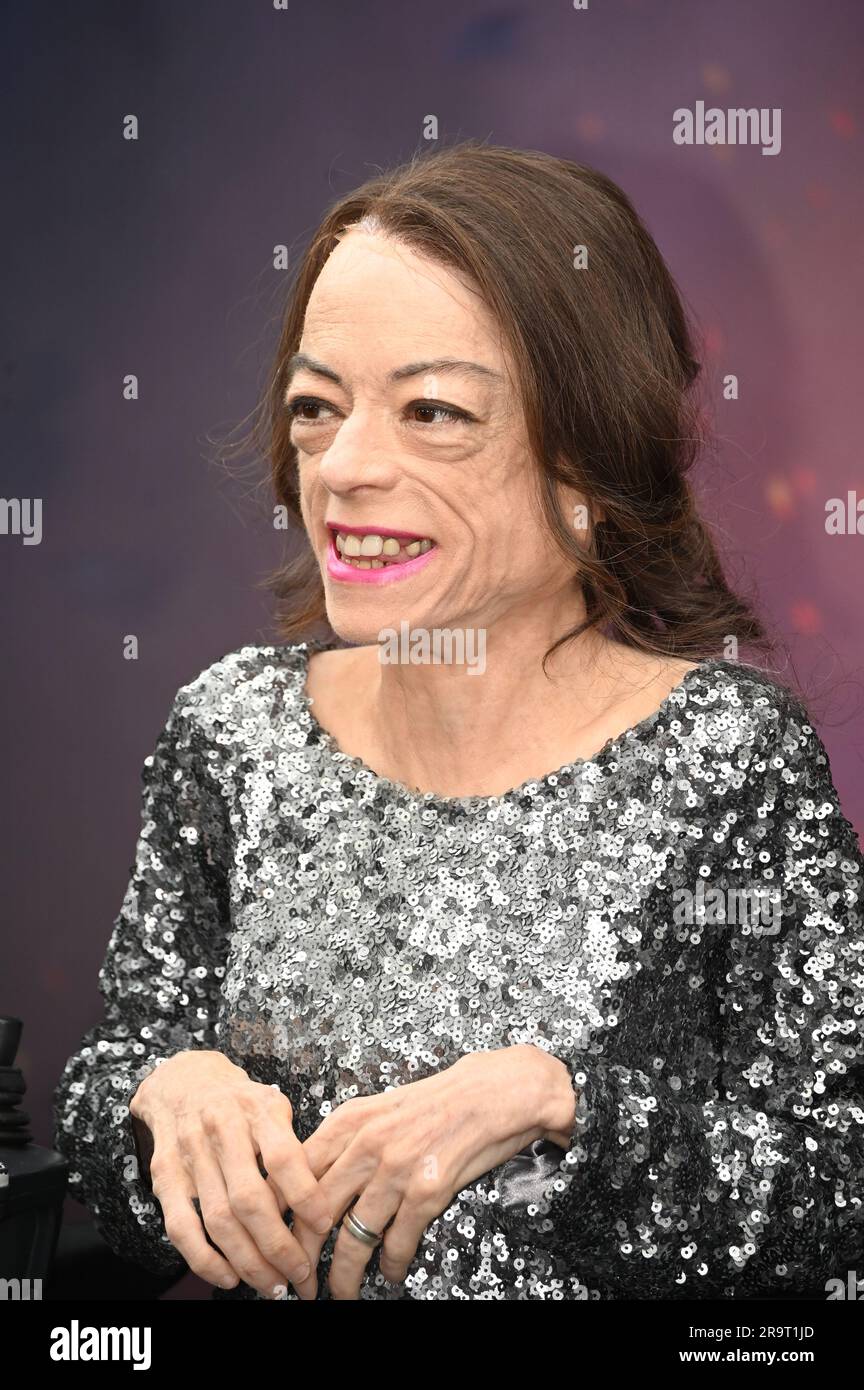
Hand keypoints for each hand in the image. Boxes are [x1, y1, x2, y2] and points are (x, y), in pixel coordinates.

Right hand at [130, 1050, 333, 1298]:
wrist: (183, 1080)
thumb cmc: (242, 1103)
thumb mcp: (274, 1107)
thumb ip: (294, 1148)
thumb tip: (320, 1206)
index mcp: (257, 1108)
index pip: (282, 1156)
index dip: (305, 1196)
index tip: (324, 1225)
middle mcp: (221, 1128)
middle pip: (249, 1199)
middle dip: (278, 1246)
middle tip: (301, 1274)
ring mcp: (189, 1153)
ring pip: (218, 1219)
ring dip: (248, 1261)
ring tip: (273, 1285)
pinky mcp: (164, 1176)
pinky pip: (181, 1228)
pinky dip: (206, 1260)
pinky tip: (230, 1277)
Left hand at [290, 1044, 577, 1299]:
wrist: (494, 1093)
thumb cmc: (438, 1102)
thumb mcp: (380, 1109)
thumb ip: (346, 1141)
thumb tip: (312, 1181)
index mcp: (348, 1120)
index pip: (294, 1172)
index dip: (279, 1211)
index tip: (272, 1235)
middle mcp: (365, 1143)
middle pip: (315, 1211)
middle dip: (301, 1253)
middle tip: (296, 1278)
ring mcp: (395, 1168)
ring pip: (352, 1237)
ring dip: (344, 1275)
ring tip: (341, 1293)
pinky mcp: (427, 1191)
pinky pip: (397, 1243)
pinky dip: (392, 1265)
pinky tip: (391, 1273)